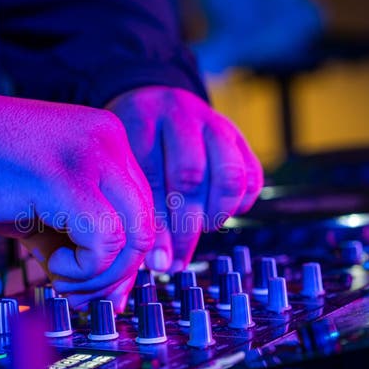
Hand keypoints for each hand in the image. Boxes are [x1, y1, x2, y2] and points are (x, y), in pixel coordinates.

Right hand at [0, 91, 155, 308]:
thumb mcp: (47, 205)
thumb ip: (82, 238)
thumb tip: (110, 292)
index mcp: (109, 142)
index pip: (143, 210)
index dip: (126, 259)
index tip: (104, 289)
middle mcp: (110, 142)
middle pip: (145, 225)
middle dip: (119, 275)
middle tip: (84, 296)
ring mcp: (92, 157)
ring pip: (132, 236)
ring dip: (99, 276)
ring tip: (62, 279)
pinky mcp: (67, 180)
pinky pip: (104, 240)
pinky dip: (84, 268)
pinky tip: (53, 265)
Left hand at [106, 86, 262, 271]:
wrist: (152, 104)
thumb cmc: (129, 147)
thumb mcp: (117, 164)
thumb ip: (132, 205)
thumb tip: (158, 263)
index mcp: (140, 119)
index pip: (152, 176)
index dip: (157, 226)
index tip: (157, 261)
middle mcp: (178, 114)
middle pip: (190, 177)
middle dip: (185, 228)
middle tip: (176, 261)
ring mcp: (212, 121)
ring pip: (229, 175)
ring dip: (217, 213)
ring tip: (201, 229)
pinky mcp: (237, 134)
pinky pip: (251, 175)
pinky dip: (238, 204)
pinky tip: (216, 214)